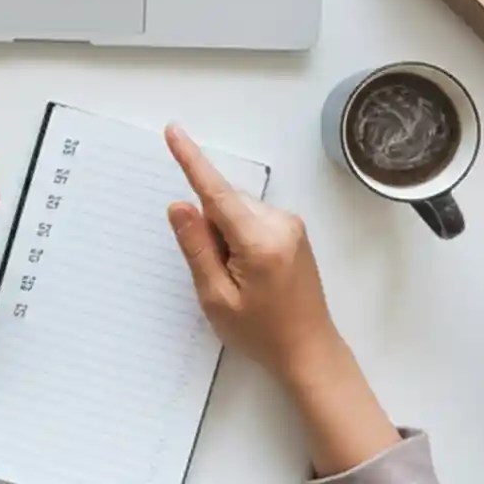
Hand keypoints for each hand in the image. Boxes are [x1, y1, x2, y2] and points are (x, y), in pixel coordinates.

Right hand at [163, 125, 339, 379]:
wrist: (309, 351)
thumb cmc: (260, 333)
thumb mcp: (216, 297)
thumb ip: (197, 247)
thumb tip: (179, 205)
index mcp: (260, 240)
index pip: (216, 192)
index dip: (191, 160)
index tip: (173, 131)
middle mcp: (280, 222)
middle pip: (225, 204)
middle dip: (210, 228)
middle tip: (218, 275)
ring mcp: (290, 225)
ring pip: (237, 211)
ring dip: (225, 234)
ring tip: (237, 278)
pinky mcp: (293, 230)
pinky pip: (251, 219)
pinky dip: (239, 237)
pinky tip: (249, 271)